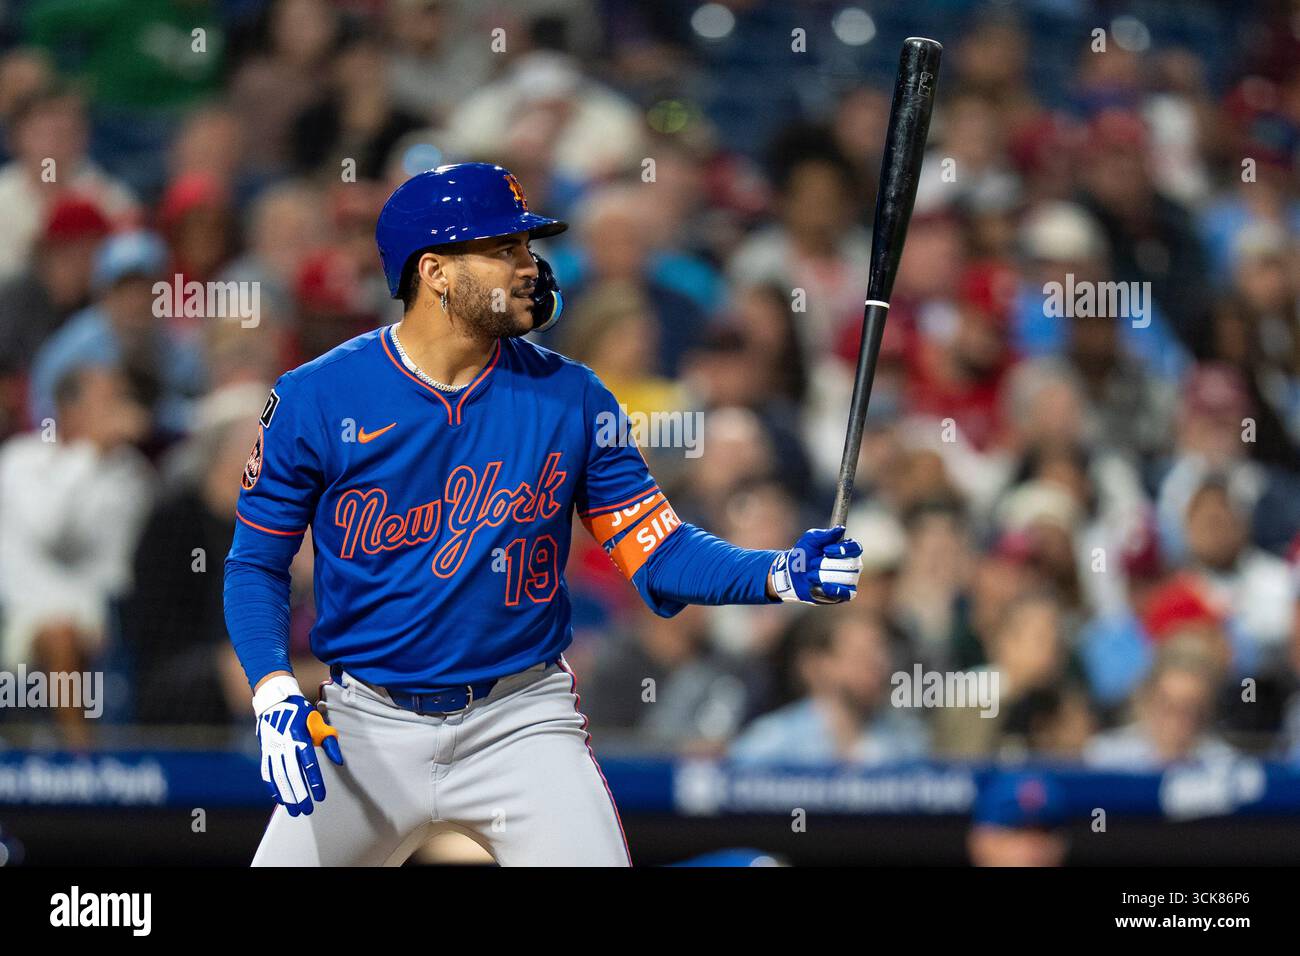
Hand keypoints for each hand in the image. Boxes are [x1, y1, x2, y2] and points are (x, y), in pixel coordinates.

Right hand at [253, 675, 343, 815]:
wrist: (275, 702)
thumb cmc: (301, 713)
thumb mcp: (317, 722)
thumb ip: (329, 741)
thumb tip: (339, 761)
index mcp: (299, 735)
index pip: (308, 763)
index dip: (315, 781)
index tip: (320, 796)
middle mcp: (283, 743)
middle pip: (291, 774)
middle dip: (300, 794)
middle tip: (308, 809)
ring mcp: (272, 748)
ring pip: (278, 776)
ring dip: (286, 795)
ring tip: (295, 810)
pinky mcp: (264, 752)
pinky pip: (267, 773)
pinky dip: (273, 788)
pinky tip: (280, 799)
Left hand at [769, 526, 862, 604]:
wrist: (791, 574)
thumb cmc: (804, 554)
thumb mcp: (810, 539)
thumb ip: (825, 534)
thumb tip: (841, 529)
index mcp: (847, 550)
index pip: (856, 548)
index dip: (843, 549)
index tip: (826, 550)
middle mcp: (852, 565)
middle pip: (850, 564)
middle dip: (826, 564)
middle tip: (812, 563)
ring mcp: (849, 581)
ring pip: (845, 578)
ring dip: (824, 576)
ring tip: (811, 575)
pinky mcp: (843, 595)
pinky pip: (846, 594)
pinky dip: (833, 589)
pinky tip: (823, 586)